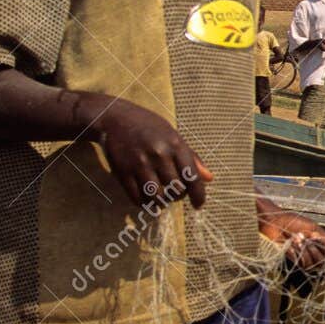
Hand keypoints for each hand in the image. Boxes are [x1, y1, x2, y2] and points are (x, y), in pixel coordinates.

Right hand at [92, 97, 212, 207]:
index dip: (198, 195)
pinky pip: (137, 198)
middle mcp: (159, 155)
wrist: (115, 118)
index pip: (192, 177)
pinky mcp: (123, 172)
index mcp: (175, 145)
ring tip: (161, 196)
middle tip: (174, 193)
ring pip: (157, 197)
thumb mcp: (174, 135)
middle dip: (178, 197)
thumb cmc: (149, 126)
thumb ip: (192, 157)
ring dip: (162, 202)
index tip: (198, 205)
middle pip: (175, 190)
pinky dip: (144, 203)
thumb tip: (209, 178)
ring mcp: (139, 164)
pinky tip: (146, 197)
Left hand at [257, 203, 324, 266]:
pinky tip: (290, 244)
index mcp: (319, 243)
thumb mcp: (314, 228)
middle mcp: (312, 251)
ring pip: (311, 264)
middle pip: (322, 262)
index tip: (317, 238)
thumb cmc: (293, 221)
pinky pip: (300, 263)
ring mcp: (302, 256)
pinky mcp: (292, 260)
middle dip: (314, 250)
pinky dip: (296, 253)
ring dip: (304, 251)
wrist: (275, 222)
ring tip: (296, 240)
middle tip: (307, 239)